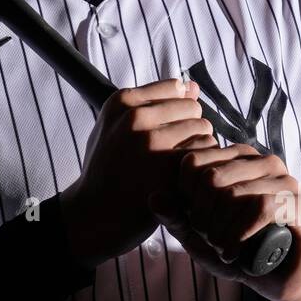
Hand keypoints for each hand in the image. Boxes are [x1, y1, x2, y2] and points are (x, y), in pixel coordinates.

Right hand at [61, 77, 216, 268]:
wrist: (95, 215)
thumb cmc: (107, 169)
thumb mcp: (115, 127)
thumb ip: (152, 103)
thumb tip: (192, 85)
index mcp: (122, 102)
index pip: (176, 88)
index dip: (177, 110)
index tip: (165, 130)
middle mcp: (136, 117)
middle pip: (193, 107)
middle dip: (190, 127)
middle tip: (175, 151)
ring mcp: (152, 142)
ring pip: (203, 129)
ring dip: (199, 146)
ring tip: (180, 164)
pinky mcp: (169, 167)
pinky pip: (205, 152)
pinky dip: (201, 165)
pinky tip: (186, 176)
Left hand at [148, 143, 300, 300]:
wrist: (275, 279)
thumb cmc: (234, 249)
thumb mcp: (196, 235)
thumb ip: (175, 216)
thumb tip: (153, 197)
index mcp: (236, 158)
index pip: (194, 162)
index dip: (185, 197)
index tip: (193, 222)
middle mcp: (262, 162)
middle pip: (212, 177)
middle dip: (202, 217)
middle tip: (209, 239)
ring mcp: (285, 181)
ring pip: (235, 193)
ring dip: (220, 230)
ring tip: (221, 248)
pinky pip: (262, 206)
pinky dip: (240, 233)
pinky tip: (234, 253)